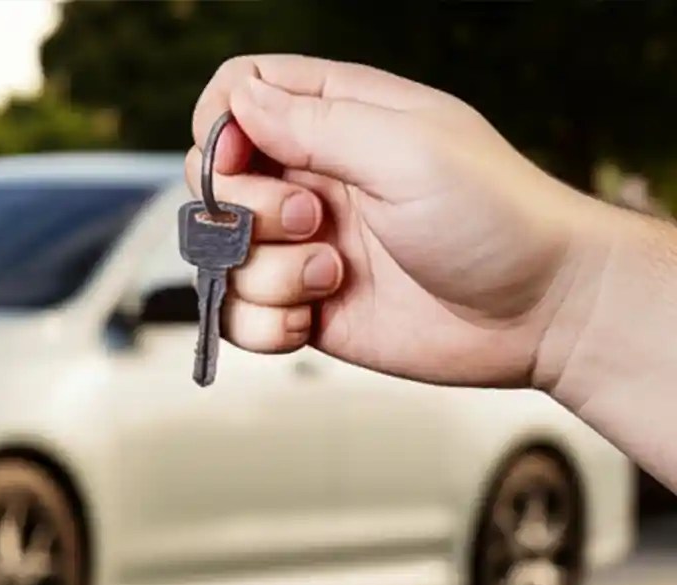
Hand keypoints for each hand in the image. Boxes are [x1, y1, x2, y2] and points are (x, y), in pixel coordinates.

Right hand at [188, 54, 604, 387]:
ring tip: (330, 277)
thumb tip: (240, 100)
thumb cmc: (496, 218)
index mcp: (338, 118)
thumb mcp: (406, 150)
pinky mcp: (305, 305)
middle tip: (314, 221)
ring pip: (221, 253)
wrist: (541, 313)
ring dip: (265, 273)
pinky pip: (239, 313)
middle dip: (246, 208)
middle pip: (213, 178)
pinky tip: (314, 319)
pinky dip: (264, 323)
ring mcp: (304, 244)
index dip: (221, 124)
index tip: (245, 159)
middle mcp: (312, 178)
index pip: (239, 92)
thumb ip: (315, 123)